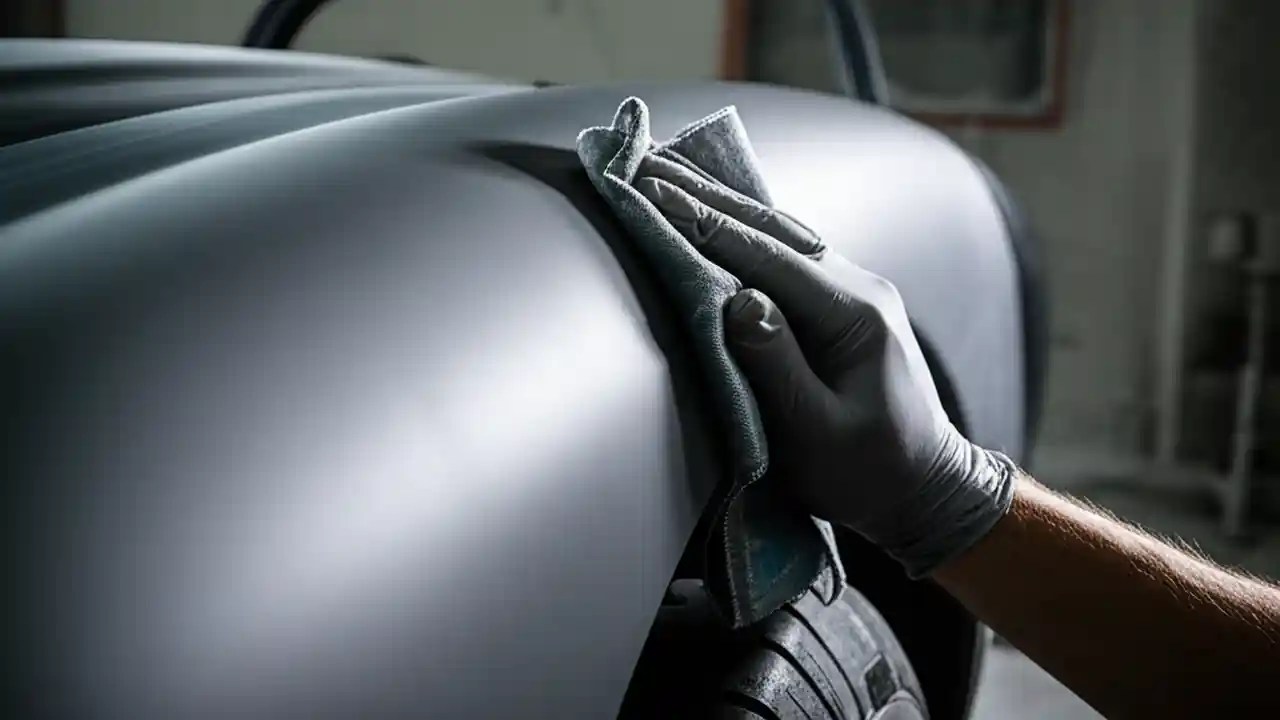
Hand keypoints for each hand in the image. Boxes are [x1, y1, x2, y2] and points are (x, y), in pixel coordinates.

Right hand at [635, 159, 1014, 576]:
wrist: (924, 488)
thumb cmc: (867, 473)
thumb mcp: (818, 434)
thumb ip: (778, 366)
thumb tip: (739, 299)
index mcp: (854, 315)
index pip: (767, 257)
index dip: (706, 225)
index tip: (650, 194)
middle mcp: (859, 287)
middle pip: (772, 227)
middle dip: (704, 194)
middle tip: (643, 162)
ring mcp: (854, 289)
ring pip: (779, 232)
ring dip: (721, 203)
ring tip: (666, 172)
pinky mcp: (841, 301)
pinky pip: (786, 251)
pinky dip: (742, 227)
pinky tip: (715, 207)